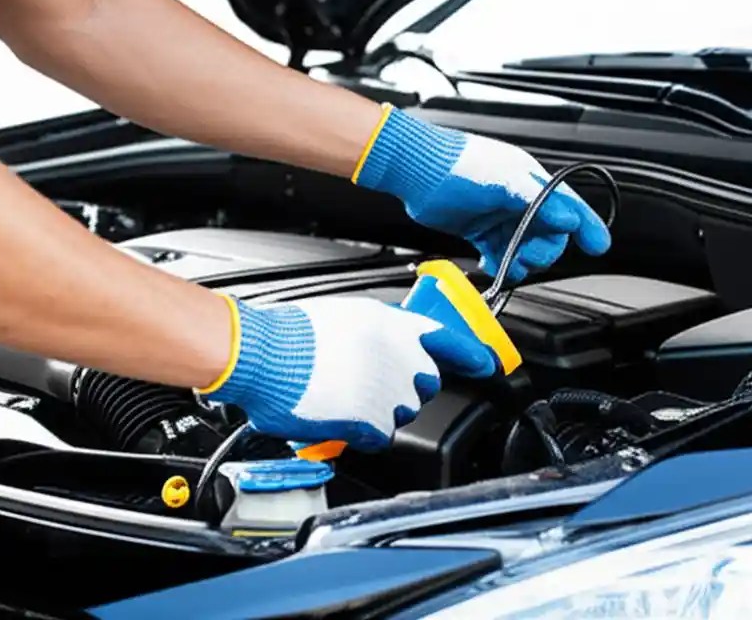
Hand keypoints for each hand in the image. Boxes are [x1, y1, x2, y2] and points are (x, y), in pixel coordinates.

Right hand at [199, 295, 495, 448]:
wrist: (263, 354)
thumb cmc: (295, 333)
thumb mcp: (350, 315)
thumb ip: (382, 332)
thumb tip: (392, 347)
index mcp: (397, 326)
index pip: (449, 341)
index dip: (473, 355)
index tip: (488, 365)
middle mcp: (401, 358)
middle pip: (426, 383)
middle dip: (406, 387)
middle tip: (370, 382)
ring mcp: (389, 392)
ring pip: (402, 412)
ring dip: (381, 409)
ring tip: (344, 395)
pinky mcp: (370, 422)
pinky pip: (379, 435)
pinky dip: (362, 433)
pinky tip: (341, 417)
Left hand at [353, 104, 611, 282]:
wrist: (416, 170)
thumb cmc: (458, 165)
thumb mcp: (507, 181)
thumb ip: (540, 201)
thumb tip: (570, 219)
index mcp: (531, 182)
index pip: (569, 206)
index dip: (586, 226)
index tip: (598, 246)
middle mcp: (519, 199)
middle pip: (549, 234)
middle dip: (543, 250)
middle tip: (528, 256)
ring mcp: (500, 216)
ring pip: (525, 247)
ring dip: (521, 261)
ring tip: (508, 264)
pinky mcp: (480, 231)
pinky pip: (500, 255)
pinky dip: (500, 265)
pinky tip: (493, 266)